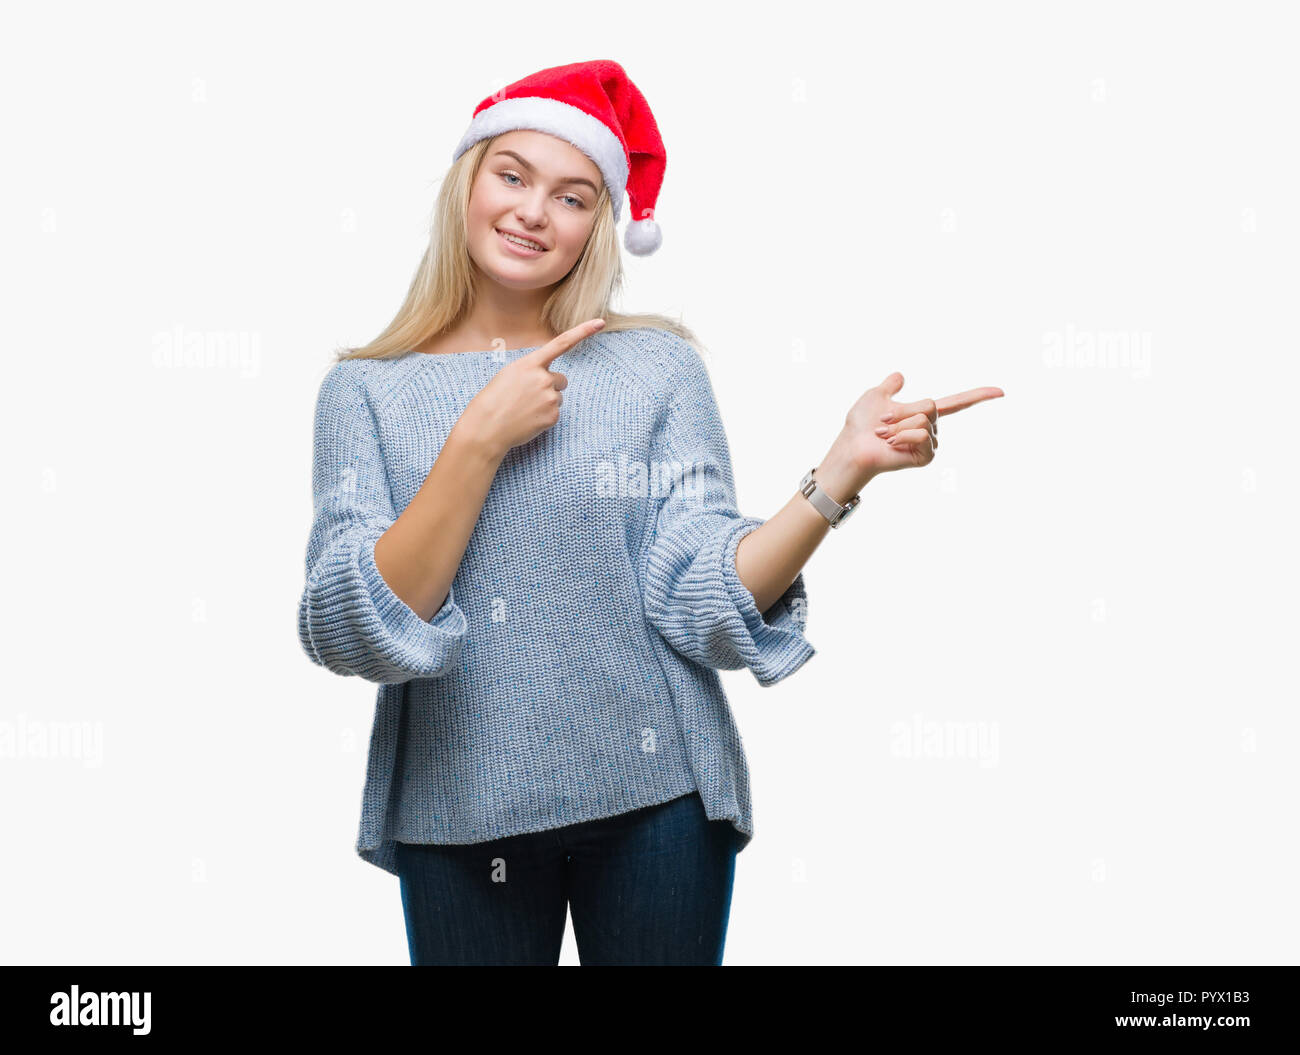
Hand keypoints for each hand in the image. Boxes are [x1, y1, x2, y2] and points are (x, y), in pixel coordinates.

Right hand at [463, 319, 604, 457]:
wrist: (487, 427)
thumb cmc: (494, 400)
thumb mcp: (509, 374)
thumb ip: (531, 370)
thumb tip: (549, 379)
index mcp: (530, 364)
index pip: (561, 343)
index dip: (583, 331)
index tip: (600, 322)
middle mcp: (543, 378)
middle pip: (560, 379)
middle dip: (549, 387)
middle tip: (528, 397)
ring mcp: (549, 397)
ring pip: (557, 397)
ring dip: (546, 402)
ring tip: (525, 409)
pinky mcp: (553, 416)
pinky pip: (555, 413)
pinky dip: (544, 417)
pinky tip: (528, 419)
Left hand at [818, 372, 1004, 497]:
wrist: (852, 444)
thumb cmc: (860, 424)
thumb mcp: (876, 396)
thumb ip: (890, 386)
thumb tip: (900, 376)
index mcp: (923, 414)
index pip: (957, 403)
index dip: (978, 396)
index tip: (1001, 392)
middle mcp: (931, 429)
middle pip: (931, 405)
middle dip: (902, 410)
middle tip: (883, 422)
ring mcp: (929, 444)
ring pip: (925, 418)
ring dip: (898, 423)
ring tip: (885, 435)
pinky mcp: (926, 457)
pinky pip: (922, 433)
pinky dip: (902, 434)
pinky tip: (891, 443)